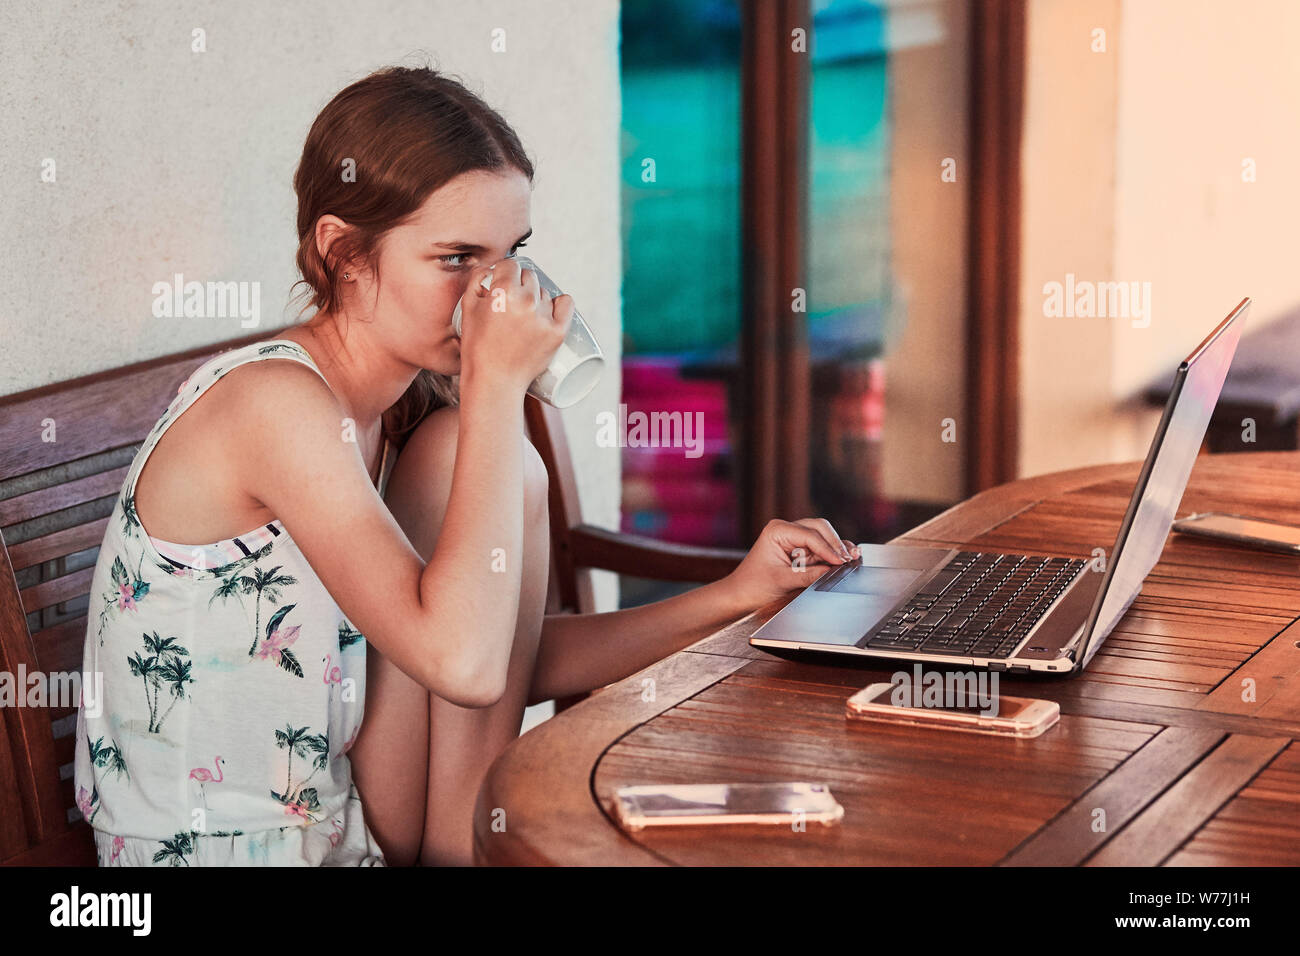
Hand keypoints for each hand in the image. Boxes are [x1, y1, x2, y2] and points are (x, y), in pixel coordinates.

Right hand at [458, 258, 573, 392]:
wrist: (494, 381)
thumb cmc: (477, 348)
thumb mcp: (467, 310)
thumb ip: (475, 281)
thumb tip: (489, 270)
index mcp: (503, 292)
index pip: (511, 265)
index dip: (504, 272)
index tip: (503, 281)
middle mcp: (526, 301)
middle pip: (529, 277)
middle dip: (520, 284)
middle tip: (513, 301)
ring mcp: (544, 317)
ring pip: (544, 293)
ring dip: (536, 297)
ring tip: (525, 315)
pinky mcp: (558, 332)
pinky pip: (566, 304)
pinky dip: (560, 303)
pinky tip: (553, 306)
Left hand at [723, 517, 860, 608]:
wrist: (741, 595)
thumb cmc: (754, 586)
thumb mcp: (782, 581)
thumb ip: (808, 574)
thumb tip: (832, 570)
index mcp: (778, 530)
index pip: (810, 535)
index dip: (828, 548)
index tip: (841, 561)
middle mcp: (786, 529)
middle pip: (820, 528)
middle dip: (836, 544)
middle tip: (849, 559)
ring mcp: (794, 538)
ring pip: (823, 535)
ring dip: (837, 547)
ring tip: (852, 558)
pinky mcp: (800, 550)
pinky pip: (820, 547)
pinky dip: (832, 553)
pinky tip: (845, 559)